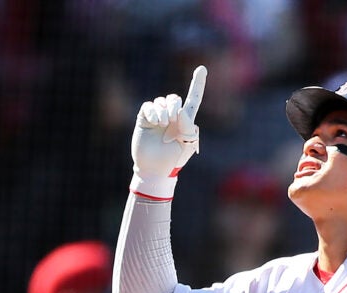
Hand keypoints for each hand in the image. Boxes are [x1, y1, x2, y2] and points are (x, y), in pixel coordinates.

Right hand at [130, 65, 206, 199]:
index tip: (202, 68)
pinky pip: (148, 106)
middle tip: (172, 121)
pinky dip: (152, 111)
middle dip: (174, 105)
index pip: (193, 99)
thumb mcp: (187, 144)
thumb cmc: (173, 159)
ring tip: (162, 124)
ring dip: (163, 111)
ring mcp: (158, 117)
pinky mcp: (144, 119)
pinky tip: (154, 121)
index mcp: (186, 121)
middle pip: (174, 98)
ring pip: (161, 101)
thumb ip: (187, 127)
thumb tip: (180, 111)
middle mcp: (172, 116)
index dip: (197, 84)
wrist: (155, 169)